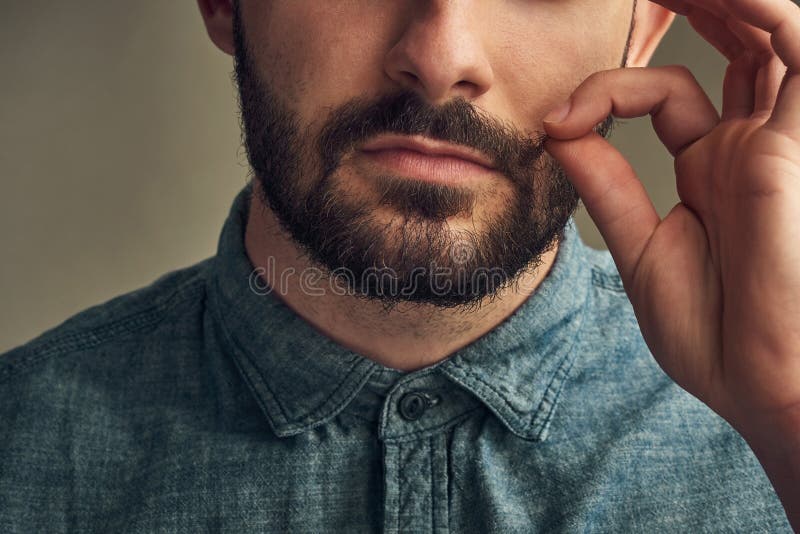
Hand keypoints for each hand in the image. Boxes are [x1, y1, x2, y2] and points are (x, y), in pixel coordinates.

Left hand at [542, 0, 799, 439]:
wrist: (765, 387)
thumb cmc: (715, 336)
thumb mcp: (642, 250)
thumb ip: (607, 185)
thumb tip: (556, 131)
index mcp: (716, 170)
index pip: (665, 93)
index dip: (605, 91)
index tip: (557, 123)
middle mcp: (754, 145)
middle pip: (731, 45)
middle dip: (691, 4)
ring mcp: (782, 140)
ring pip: (765, 31)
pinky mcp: (799, 145)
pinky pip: (794, 49)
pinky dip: (759, 11)